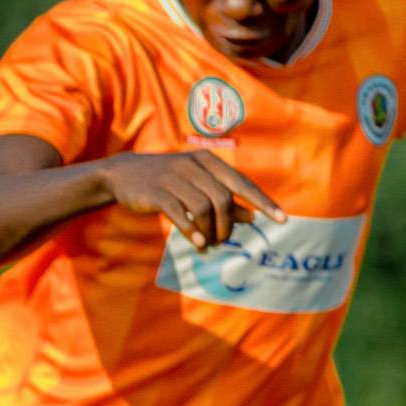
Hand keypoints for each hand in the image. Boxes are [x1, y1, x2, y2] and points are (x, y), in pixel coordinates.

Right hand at [101, 147, 286, 250]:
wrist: (123, 174)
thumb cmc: (168, 181)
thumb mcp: (198, 185)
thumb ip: (224, 199)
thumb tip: (253, 215)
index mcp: (208, 161)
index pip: (242, 183)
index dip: (263, 202)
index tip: (282, 220)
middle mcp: (194, 165)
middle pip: (223, 200)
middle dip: (227, 226)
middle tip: (222, 241)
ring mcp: (174, 177)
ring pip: (203, 208)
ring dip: (210, 231)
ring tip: (208, 244)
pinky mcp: (156, 192)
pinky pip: (179, 213)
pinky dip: (191, 231)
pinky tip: (198, 244)